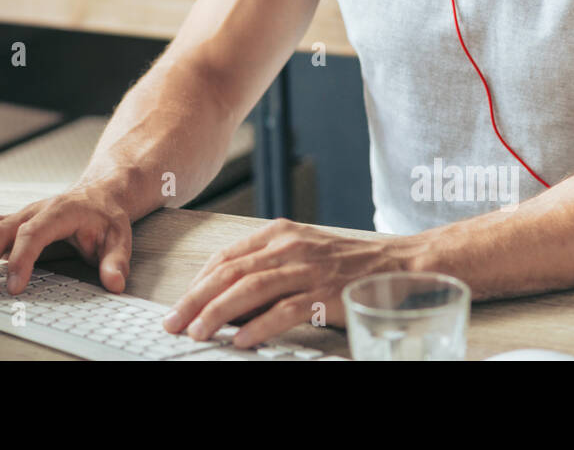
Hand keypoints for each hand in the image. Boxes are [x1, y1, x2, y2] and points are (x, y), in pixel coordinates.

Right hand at [0, 183, 133, 296]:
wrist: (98, 194)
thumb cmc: (104, 216)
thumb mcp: (119, 237)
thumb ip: (116, 261)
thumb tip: (114, 282)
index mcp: (58, 212)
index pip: (32, 233)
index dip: (20, 259)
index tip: (14, 287)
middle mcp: (31, 212)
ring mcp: (17, 217)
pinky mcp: (8, 225)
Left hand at [161, 218, 423, 347]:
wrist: (399, 264)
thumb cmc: (347, 262)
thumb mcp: (302, 251)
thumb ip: (267, 266)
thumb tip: (228, 299)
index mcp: (279, 233)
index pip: (226, 256)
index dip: (197, 281)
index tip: (179, 303)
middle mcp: (289, 246)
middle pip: (230, 272)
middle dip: (196, 298)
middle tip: (174, 322)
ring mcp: (308, 269)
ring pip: (251, 288)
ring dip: (218, 312)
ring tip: (198, 332)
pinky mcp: (326, 293)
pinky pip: (285, 310)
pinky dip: (260, 326)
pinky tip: (241, 340)